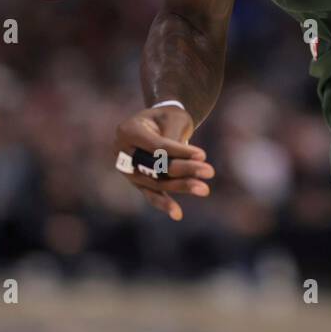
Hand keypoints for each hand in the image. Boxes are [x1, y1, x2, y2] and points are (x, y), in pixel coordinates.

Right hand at [113, 102, 214, 220]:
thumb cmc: (167, 117)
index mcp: (127, 130)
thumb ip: (175, 139)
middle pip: (155, 166)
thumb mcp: (173, 119)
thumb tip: (187, 162)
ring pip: (155, 182)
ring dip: (181, 186)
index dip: (180, 152)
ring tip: (204, 189)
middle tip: (209, 172)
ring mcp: (127, 170)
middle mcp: (122, 152)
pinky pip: (151, 194)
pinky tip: (177, 214)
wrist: (159, 123)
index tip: (202, 155)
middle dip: (184, 171)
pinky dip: (164, 203)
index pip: (156, 146)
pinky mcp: (136, 182)